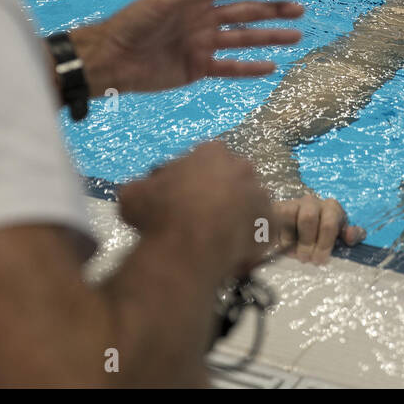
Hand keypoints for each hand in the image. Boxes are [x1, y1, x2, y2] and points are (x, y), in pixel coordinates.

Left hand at [72, 0, 303, 95]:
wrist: (112, 58)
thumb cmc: (134, 23)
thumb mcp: (164, 0)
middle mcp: (203, 19)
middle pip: (245, 13)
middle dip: (273, 11)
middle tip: (300, 10)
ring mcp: (202, 44)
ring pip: (243, 40)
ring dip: (270, 37)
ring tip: (296, 36)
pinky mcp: (197, 69)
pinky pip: (230, 68)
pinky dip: (250, 68)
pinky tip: (271, 66)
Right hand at [117, 141, 270, 276]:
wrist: (188, 248)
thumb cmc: (161, 214)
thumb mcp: (134, 193)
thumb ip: (143, 186)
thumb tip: (140, 190)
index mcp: (212, 152)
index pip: (204, 158)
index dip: (190, 177)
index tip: (179, 194)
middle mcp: (242, 167)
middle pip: (230, 178)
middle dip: (217, 193)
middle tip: (198, 215)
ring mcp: (260, 195)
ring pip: (247, 203)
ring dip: (235, 215)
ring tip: (215, 236)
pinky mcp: (269, 224)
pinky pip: (260, 230)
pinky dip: (249, 239)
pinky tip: (231, 251)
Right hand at [270, 192, 365, 264]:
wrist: (303, 226)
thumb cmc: (327, 235)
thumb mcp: (341, 236)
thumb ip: (352, 236)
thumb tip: (350, 236)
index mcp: (331, 208)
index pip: (329, 224)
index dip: (324, 244)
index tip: (320, 261)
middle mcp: (312, 202)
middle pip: (308, 218)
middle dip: (307, 242)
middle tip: (306, 259)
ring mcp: (294, 203)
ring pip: (288, 215)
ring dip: (291, 239)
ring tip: (293, 254)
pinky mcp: (278, 208)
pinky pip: (274, 219)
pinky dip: (278, 235)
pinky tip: (283, 247)